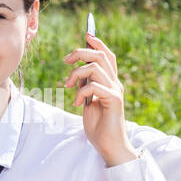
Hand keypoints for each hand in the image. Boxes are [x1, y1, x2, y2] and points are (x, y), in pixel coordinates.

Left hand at [63, 31, 137, 166]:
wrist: (110, 147)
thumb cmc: (99, 127)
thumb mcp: (88, 102)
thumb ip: (86, 87)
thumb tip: (78, 74)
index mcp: (110, 82)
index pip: (107, 55)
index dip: (97, 42)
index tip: (86, 33)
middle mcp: (115, 83)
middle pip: (101, 55)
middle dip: (81, 52)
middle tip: (65, 61)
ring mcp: (115, 91)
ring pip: (96, 67)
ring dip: (77, 74)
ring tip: (68, 86)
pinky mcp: (114, 101)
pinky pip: (95, 86)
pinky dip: (82, 92)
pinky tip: (77, 104)